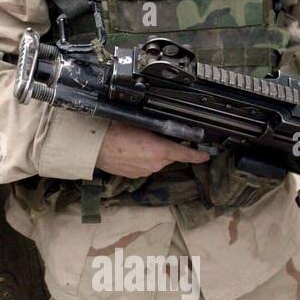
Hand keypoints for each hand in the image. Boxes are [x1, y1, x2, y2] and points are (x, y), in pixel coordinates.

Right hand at [94, 122, 209, 178]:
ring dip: (151, 153)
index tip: (205, 155)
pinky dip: (140, 160)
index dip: (197, 155)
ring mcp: (144, 171)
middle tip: (151, 136)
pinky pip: (144, 166)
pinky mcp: (134, 175)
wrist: (94, 147)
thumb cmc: (113, 132)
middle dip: (164, 148)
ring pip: (155, 161)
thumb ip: (156, 127)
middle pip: (168, 156)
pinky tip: (129, 151)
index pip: (185, 154)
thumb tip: (164, 125)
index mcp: (159, 150)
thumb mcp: (139, 123)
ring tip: (135, 142)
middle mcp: (155, 164)